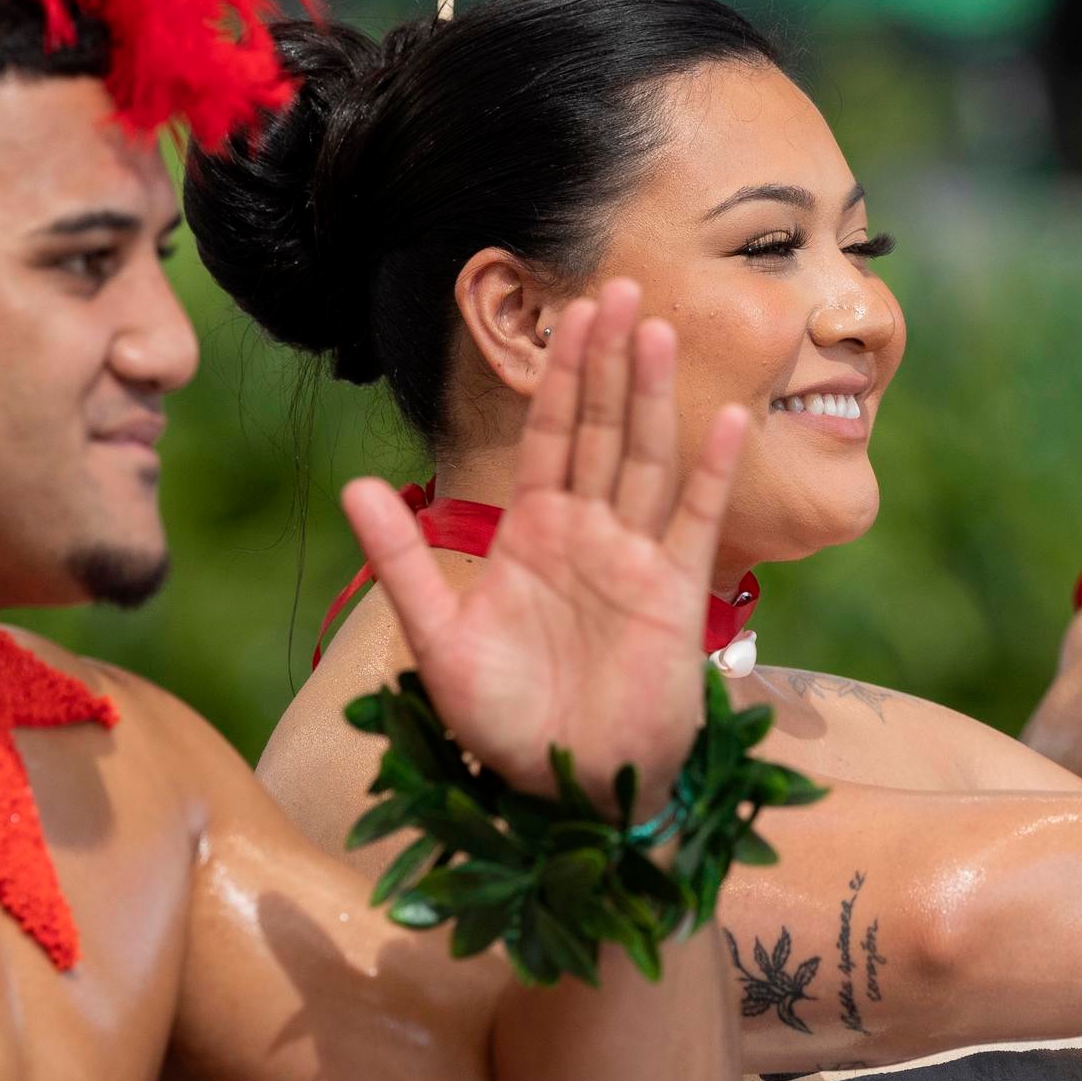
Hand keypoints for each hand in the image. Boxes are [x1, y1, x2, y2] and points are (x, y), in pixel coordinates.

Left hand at [343, 280, 750, 804]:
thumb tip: (353, 487)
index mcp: (534, 535)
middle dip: (608, 361)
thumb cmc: (503, 726)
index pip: (550, 436)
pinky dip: (712, 472)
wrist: (567, 793)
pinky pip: (698, 522)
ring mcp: (636, 560)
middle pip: (604, 430)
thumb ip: (404, 561)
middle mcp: (589, 536)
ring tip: (654, 330)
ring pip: (647, 459)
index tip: (568, 312)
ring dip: (651, 397)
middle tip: (618, 287)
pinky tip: (727, 420)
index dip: (560, 376)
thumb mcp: (438, 640)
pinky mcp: (675, 596)